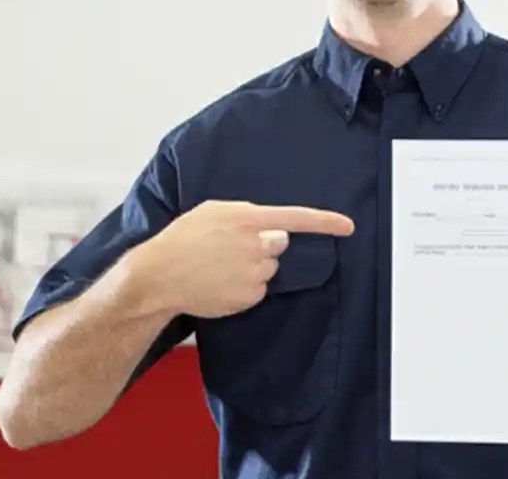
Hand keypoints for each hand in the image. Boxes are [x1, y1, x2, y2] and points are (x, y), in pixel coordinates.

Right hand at [128, 200, 354, 318]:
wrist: (160, 275)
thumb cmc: (182, 238)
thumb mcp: (211, 211)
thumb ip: (242, 212)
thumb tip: (264, 223)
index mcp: (247, 219)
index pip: (295, 218)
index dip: (325, 222)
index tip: (348, 226)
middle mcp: (256, 246)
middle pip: (279, 245)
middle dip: (264, 246)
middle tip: (232, 249)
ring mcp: (254, 274)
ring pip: (268, 268)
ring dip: (252, 267)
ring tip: (220, 267)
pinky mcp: (249, 297)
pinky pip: (258, 289)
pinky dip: (244, 287)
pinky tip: (220, 282)